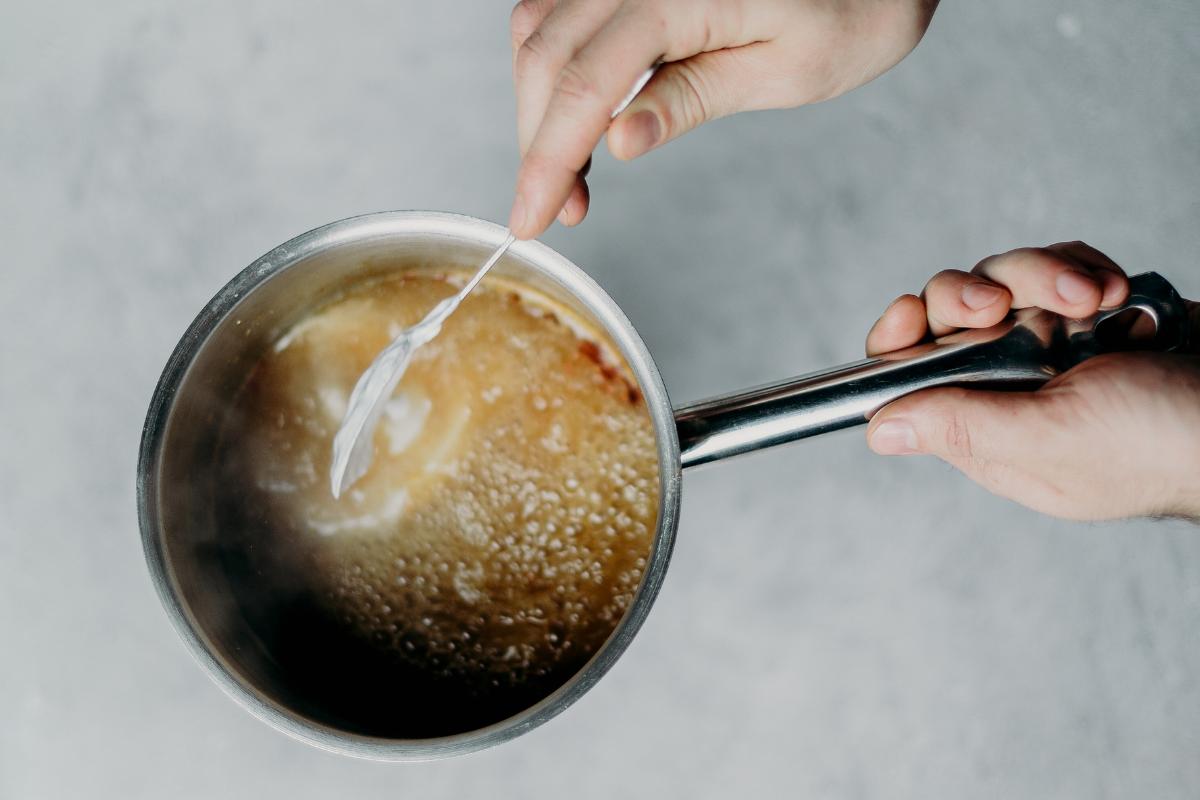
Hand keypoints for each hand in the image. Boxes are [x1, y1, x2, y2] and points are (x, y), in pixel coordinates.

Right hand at [508, 0, 940, 238]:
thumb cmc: (857, 4)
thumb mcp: (786, 68)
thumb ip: (692, 98)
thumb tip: (617, 143)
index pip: (585, 86)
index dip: (546, 160)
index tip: (529, 219)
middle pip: (545, 55)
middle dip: (537, 141)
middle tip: (554, 210)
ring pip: (540, 29)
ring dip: (541, 105)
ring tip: (571, 172)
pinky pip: (564, 9)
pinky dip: (558, 67)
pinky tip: (581, 114)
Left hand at [863, 242, 1199, 521]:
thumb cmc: (1164, 444)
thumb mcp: (1054, 439)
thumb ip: (965, 428)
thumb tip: (880, 431)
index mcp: (989, 436)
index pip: (908, 380)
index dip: (899, 339)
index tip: (910, 312)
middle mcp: (1012, 389)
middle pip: (947, 315)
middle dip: (973, 295)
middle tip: (1001, 307)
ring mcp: (1054, 348)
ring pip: (1003, 280)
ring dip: (1044, 278)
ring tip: (1096, 302)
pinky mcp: (1096, 312)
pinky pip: (1059, 266)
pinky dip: (1084, 268)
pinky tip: (1122, 295)